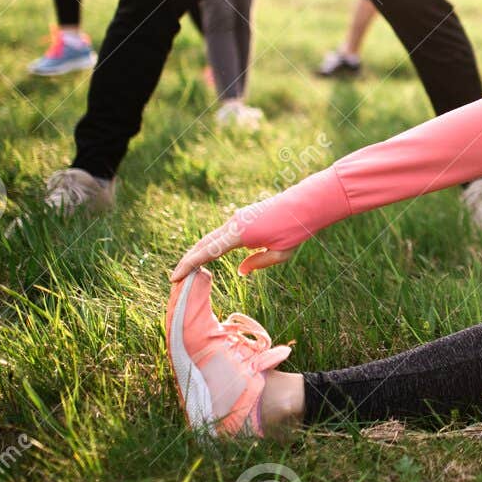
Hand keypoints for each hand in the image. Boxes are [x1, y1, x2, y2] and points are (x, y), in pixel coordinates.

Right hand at [169, 216, 298, 282]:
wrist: (308, 202)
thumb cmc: (298, 229)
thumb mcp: (282, 253)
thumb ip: (259, 263)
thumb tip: (240, 271)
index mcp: (241, 234)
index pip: (207, 252)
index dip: (188, 266)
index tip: (174, 278)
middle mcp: (235, 223)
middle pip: (203, 244)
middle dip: (188, 261)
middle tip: (175, 278)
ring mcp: (238, 218)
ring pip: (211, 237)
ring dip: (198, 252)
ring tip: (187, 270)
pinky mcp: (243, 216)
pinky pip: (222, 233)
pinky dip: (210, 245)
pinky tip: (207, 255)